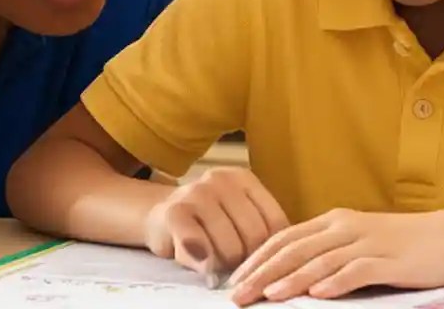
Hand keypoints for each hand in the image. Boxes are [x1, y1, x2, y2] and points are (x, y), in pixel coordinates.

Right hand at [144, 167, 289, 280]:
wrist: (159, 215)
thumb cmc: (206, 222)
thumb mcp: (237, 215)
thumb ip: (261, 227)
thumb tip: (284, 257)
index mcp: (243, 178)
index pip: (276, 222)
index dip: (271, 249)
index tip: (259, 259)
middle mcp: (221, 180)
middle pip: (255, 236)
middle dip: (247, 259)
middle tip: (234, 264)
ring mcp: (196, 193)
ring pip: (230, 247)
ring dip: (225, 265)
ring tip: (216, 261)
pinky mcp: (176, 213)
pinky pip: (200, 248)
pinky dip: (204, 264)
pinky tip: (202, 265)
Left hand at [227, 208, 443, 305]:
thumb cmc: (400, 243)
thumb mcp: (356, 241)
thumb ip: (326, 252)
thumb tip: (288, 274)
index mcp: (332, 222)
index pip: (284, 239)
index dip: (257, 259)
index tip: (233, 280)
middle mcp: (345, 229)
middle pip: (295, 250)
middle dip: (263, 273)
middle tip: (238, 295)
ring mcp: (368, 243)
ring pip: (321, 261)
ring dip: (292, 279)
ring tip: (268, 296)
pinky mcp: (391, 260)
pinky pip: (359, 271)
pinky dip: (336, 282)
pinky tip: (318, 295)